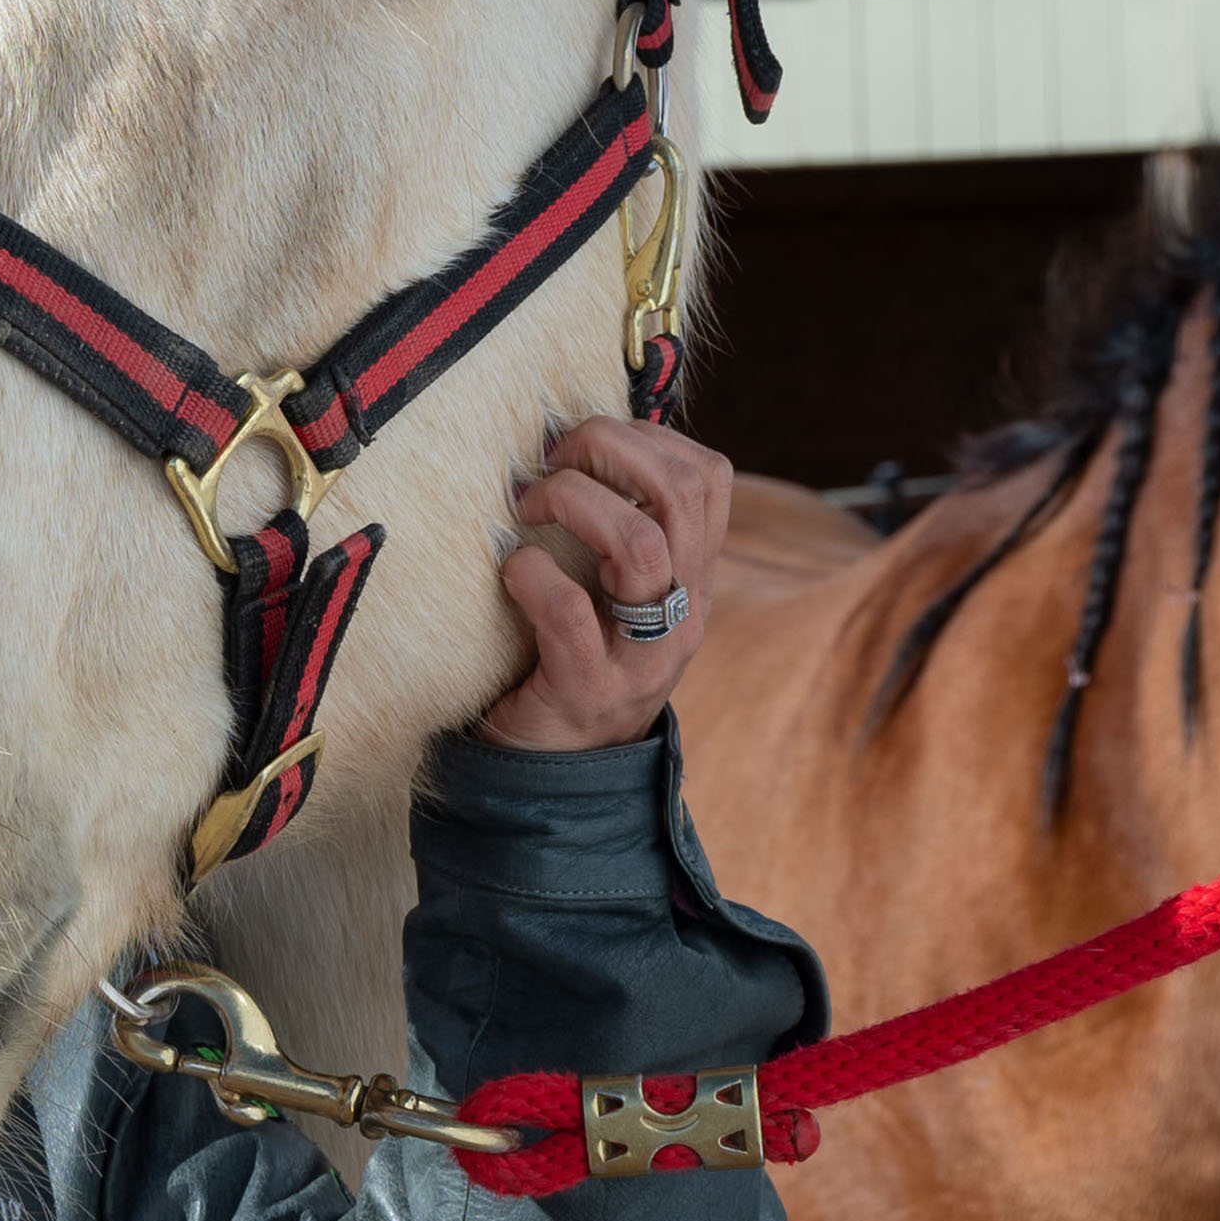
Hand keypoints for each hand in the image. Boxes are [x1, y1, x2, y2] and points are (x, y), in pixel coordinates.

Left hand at [479, 416, 735, 751]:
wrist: (558, 782)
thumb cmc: (570, 664)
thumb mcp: (614, 597)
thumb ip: (614, 535)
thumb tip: (571, 446)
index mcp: (693, 579)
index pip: (708, 478)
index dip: (646, 438)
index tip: (582, 442)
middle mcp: (682, 613)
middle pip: (681, 493)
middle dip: (608, 451)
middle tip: (549, 464)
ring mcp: (641, 656)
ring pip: (641, 545)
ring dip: (573, 503)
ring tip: (525, 510)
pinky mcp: (588, 691)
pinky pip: (571, 615)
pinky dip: (534, 576)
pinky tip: (511, 572)